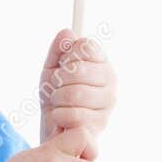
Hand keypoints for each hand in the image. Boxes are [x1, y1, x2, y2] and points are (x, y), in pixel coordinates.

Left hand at [39, 28, 116, 145]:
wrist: (53, 129)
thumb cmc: (55, 96)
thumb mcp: (51, 70)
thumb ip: (58, 51)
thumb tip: (68, 33)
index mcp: (100, 62)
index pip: (86, 46)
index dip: (68, 56)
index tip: (63, 66)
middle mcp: (110, 79)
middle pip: (78, 70)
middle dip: (57, 81)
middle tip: (56, 89)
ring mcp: (108, 102)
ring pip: (74, 93)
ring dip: (57, 99)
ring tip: (58, 104)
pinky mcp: (101, 123)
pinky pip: (73, 114)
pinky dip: (59, 115)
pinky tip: (61, 118)